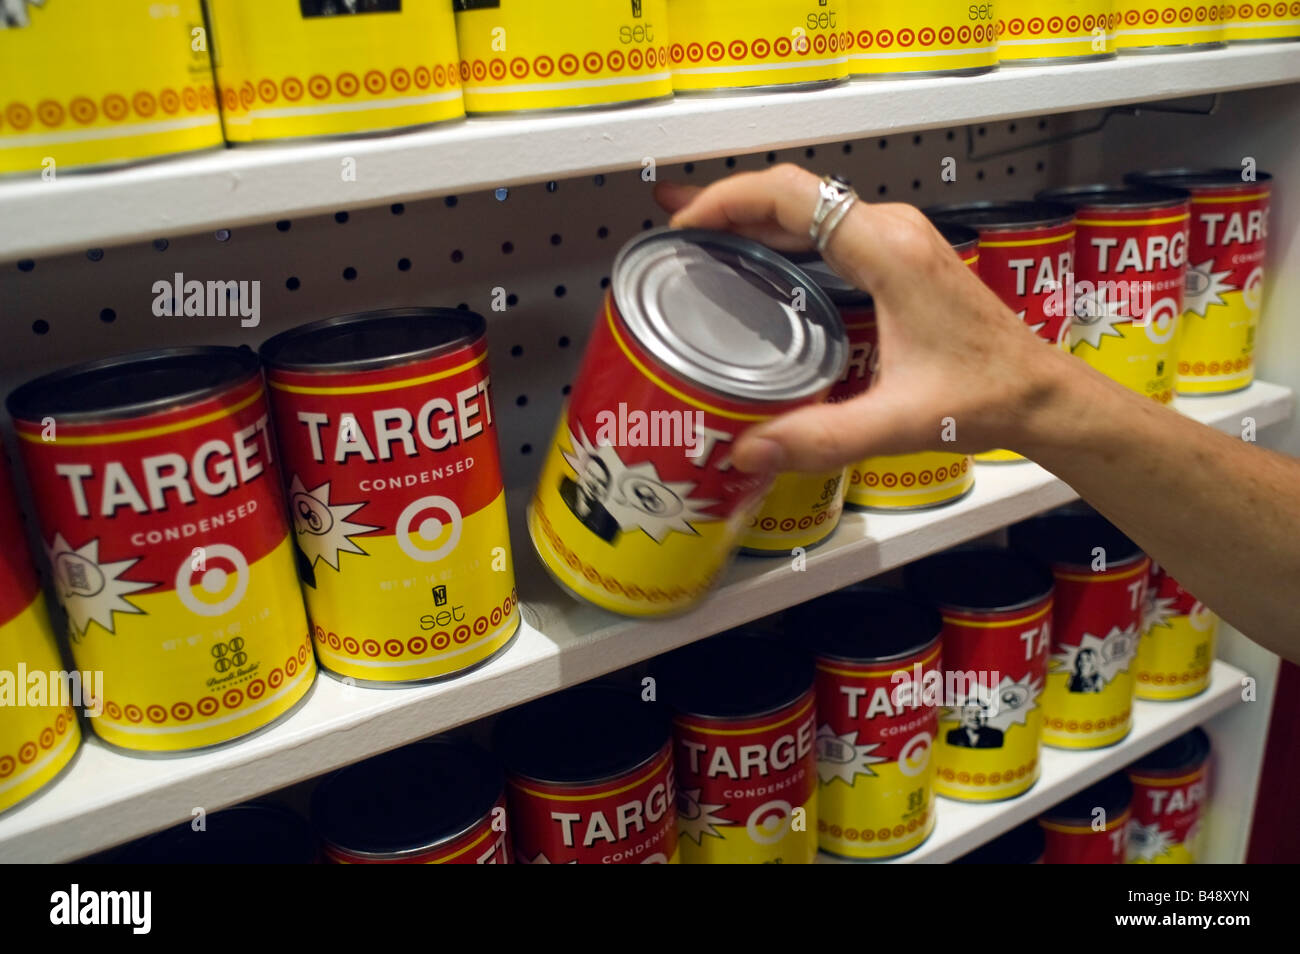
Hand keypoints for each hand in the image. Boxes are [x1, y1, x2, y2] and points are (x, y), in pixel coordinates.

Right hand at [655, 165, 1066, 473]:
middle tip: (669, 224)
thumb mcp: (899, 423)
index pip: (793, 195)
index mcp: (889, 252)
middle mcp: (893, 230)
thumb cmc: (984, 397)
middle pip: (793, 192)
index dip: (729, 199)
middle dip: (726, 202)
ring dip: (751, 214)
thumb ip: (820, 438)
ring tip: (695, 233)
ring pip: (810, 205)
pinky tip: (754, 256)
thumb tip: (744, 451)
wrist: (1038, 392)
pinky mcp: (900, 255)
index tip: (685, 224)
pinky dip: (781, 231)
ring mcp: (898, 237)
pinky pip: (828, 225)